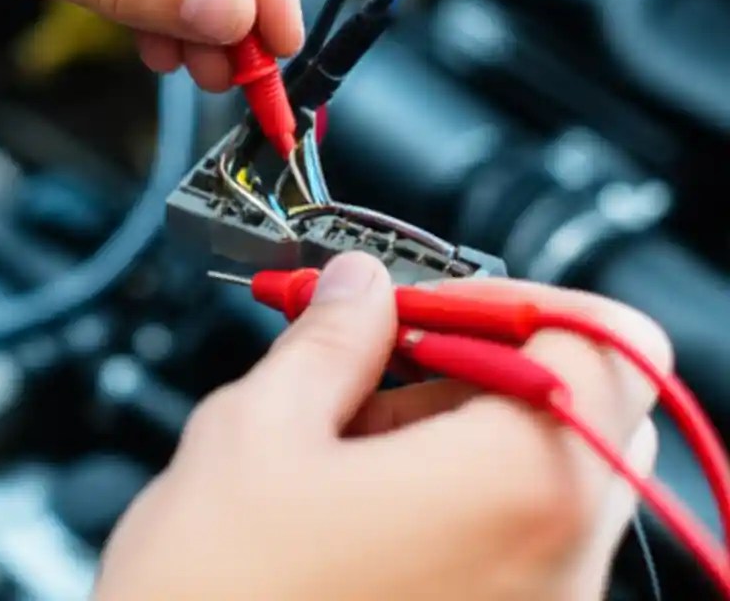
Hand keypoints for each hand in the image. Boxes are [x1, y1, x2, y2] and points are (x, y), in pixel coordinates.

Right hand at [95, 253, 670, 599]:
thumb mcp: (255, 431)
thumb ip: (329, 340)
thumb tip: (357, 289)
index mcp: (516, 489)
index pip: (598, 342)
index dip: (506, 297)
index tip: (421, 304)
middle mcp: (556, 564)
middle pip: (580, 410)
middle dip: (476, 364)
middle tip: (379, 358)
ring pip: (541, 478)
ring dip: (456, 432)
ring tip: (343, 441)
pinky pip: (514, 545)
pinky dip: (452, 500)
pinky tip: (353, 503)